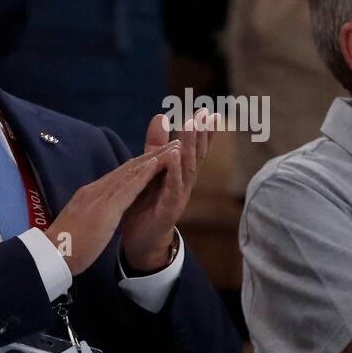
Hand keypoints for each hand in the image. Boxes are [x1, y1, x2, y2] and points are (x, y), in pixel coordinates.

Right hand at [47, 141, 179, 275]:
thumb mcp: (79, 225)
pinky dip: (146, 174)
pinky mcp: (106, 208)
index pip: (119, 176)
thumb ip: (88, 215)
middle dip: (150, 156)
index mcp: (90, 195)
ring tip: (172, 146)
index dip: (138, 165)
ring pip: (132, 172)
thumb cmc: (63, 246)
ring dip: (153, 159)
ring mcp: (100, 197)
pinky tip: (159, 165)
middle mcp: (96, 190)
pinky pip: (130, 187)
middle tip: (171, 142)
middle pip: (128, 169)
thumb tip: (93, 214)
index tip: (154, 156)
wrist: (50, 255)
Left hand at [120, 110, 212, 271]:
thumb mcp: (152, 169)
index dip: (203, 131)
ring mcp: (179, 195)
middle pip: (196, 155)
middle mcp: (185, 183)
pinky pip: (174, 187)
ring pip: (188, 167)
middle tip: (204, 113)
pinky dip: (175, 170)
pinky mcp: (169, 208)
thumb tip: (161, 116)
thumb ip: (157, 145)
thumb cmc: (148, 204)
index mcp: (181, 174)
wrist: (142, 241)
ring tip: (192, 125)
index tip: (209, 111)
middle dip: (201, 134)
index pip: (195, 149)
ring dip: (191, 146)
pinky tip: (174, 154)